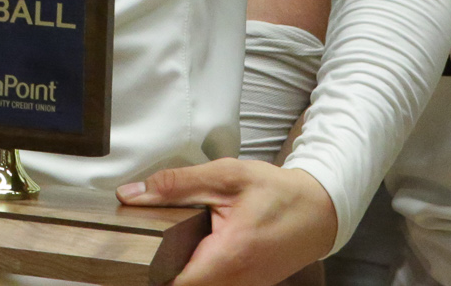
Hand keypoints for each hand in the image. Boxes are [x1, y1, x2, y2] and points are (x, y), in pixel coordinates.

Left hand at [118, 159, 337, 284]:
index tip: (131, 252)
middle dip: (159, 269)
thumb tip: (131, 195)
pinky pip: (212, 285)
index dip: (148, 270)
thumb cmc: (276, 193)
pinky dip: (197, 271)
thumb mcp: (225, 176)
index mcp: (228, 255)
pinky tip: (191, 249)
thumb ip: (176, 185)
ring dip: (178, 270)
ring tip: (166, 245)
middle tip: (144, 243)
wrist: (318, 211)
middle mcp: (235, 281)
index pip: (174, 282)